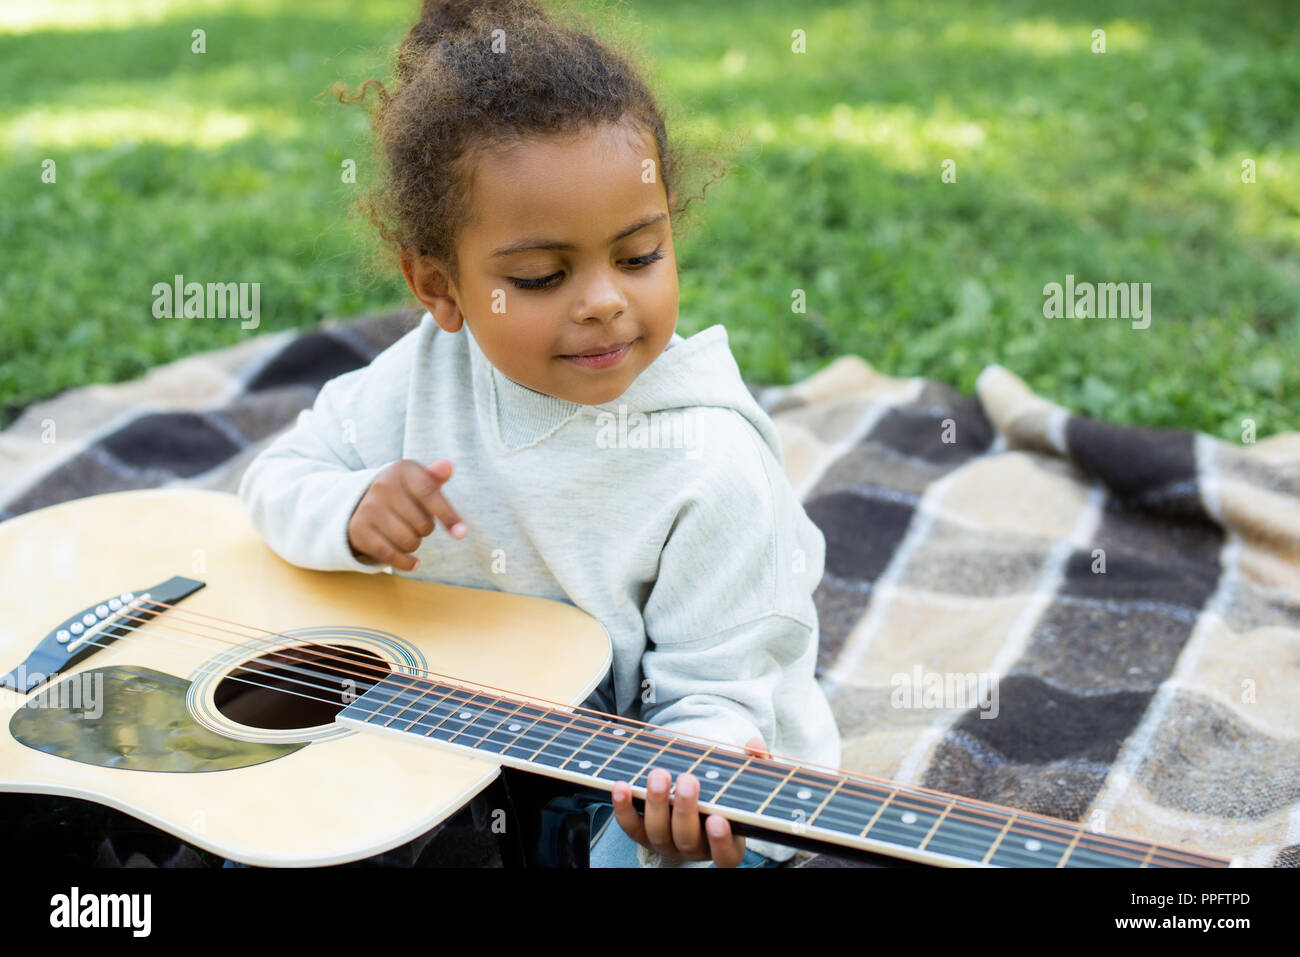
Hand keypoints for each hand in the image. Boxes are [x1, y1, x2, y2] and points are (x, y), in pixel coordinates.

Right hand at [347, 459, 464, 570]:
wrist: (362, 500)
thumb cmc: (404, 492)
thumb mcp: (419, 480)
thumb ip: (435, 477)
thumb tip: (448, 466)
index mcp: (403, 470)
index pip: (429, 493)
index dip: (447, 515)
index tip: (462, 534)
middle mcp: (382, 486)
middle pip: (422, 524)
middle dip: (426, 529)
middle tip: (417, 523)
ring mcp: (368, 507)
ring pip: (408, 541)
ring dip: (415, 545)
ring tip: (408, 534)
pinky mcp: (359, 529)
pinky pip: (390, 555)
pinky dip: (405, 563)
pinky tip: (413, 563)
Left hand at [610, 735, 767, 867]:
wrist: (697, 797)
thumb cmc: (725, 791)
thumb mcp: (745, 780)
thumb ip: (754, 764)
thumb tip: (756, 746)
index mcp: (726, 845)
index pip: (726, 855)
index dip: (721, 842)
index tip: (718, 819)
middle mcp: (695, 850)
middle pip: (687, 840)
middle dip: (686, 810)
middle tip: (688, 779)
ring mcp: (666, 843)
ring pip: (658, 833)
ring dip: (656, 804)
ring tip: (659, 775)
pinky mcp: (642, 834)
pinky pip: (630, 826)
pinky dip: (623, 808)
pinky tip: (621, 786)